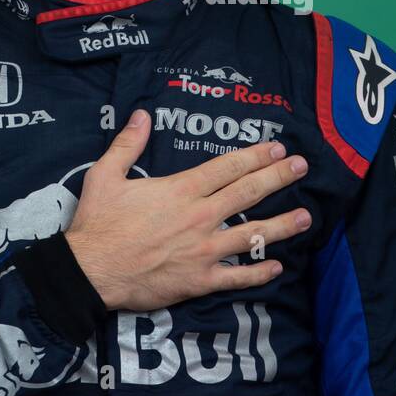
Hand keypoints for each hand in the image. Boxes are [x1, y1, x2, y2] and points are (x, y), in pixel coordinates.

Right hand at [63, 109, 309, 310]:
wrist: (90, 272)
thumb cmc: (98, 223)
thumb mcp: (105, 175)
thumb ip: (128, 144)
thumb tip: (143, 115)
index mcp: (182, 190)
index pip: (228, 167)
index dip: (256, 155)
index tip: (278, 147)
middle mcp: (200, 217)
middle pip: (248, 193)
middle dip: (279, 177)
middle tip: (302, 167)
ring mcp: (203, 251)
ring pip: (252, 235)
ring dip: (282, 225)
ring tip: (306, 217)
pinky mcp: (199, 280)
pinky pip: (237, 278)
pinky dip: (259, 273)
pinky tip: (278, 267)